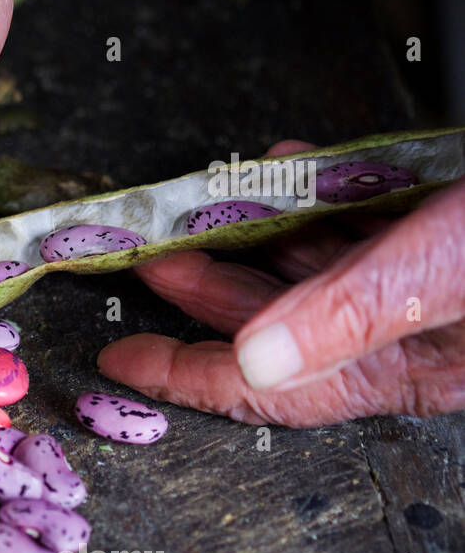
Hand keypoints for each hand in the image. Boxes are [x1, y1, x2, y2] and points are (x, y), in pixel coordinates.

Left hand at [97, 140, 464, 425]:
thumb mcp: (443, 269)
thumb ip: (354, 311)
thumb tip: (258, 359)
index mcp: (403, 366)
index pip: (266, 389)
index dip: (184, 375)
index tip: (119, 360)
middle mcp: (406, 333)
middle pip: (275, 321)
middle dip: (204, 285)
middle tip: (151, 255)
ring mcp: (422, 281)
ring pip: (314, 265)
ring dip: (256, 230)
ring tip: (206, 205)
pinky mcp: (441, 228)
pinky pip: (363, 219)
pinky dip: (321, 192)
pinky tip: (290, 163)